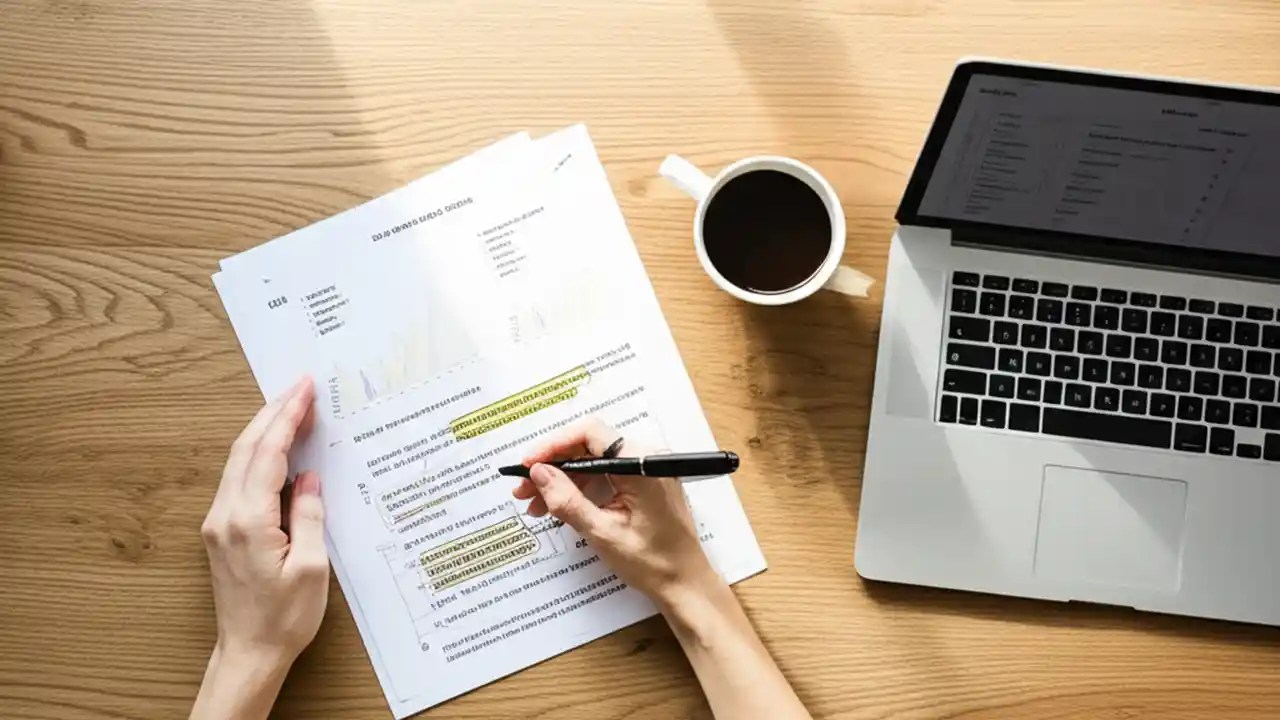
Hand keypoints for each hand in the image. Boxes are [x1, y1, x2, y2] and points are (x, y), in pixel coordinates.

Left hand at [198, 377, 327, 682]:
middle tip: (301, 386)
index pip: (268, 453)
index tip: (305, 389)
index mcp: (248, 521)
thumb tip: (309, 476)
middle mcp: (225, 516)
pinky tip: (277, 447)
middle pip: (246, 448)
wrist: (249, 653)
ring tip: (292, 407)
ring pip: (239, 460)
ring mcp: (218, 522)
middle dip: (274, 412)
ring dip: (265, 430)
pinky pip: (239, 478)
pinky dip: (259, 453)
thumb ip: (309, 515)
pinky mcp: (221, 531)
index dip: (287, 417)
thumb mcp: (311, 567)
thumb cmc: (283, 618)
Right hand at [511, 418, 720, 609]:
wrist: (686, 583)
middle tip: (524, 489)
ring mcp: (646, 470)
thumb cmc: (654, 563)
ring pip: (594, 461)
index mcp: (641, 464)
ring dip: (564, 479)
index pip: (589, 433)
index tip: (528, 465)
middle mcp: (646, 458)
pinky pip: (607, 474)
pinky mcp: (645, 483)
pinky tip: (560, 505)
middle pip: (589, 445)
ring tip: (536, 504)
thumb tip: (539, 473)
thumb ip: (567, 500)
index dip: (553, 445)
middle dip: (553, 465)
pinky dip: (582, 487)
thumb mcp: (602, 533)